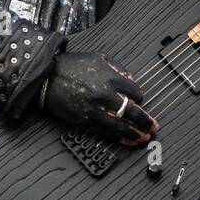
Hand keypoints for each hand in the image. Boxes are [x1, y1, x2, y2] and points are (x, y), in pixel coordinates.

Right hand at [39, 51, 158, 145]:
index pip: (135, 92)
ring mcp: (94, 110)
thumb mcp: (98, 58)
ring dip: (135, 133)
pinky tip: (128, 141)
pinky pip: (106, 132)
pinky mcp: (85, 121)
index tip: (138, 100)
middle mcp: (104, 94)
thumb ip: (118, 69)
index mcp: (109, 78)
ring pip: (121, 126)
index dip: (139, 97)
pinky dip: (120, 138)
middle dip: (145, 121)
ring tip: (144, 137)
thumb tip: (131, 81)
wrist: (46, 77)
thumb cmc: (71, 66)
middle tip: (154, 127)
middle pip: (132, 111)